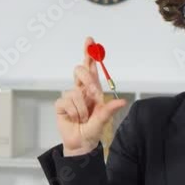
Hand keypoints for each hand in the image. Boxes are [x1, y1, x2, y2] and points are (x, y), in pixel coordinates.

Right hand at [55, 37, 127, 156]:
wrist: (80, 144)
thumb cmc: (92, 130)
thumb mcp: (103, 120)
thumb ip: (110, 109)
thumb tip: (122, 101)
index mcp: (93, 90)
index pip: (91, 68)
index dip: (89, 54)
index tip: (90, 41)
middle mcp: (81, 90)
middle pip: (80, 71)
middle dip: (87, 80)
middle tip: (93, 94)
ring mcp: (70, 97)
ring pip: (74, 92)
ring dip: (82, 108)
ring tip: (84, 117)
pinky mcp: (61, 105)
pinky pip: (66, 102)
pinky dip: (73, 112)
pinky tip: (74, 118)